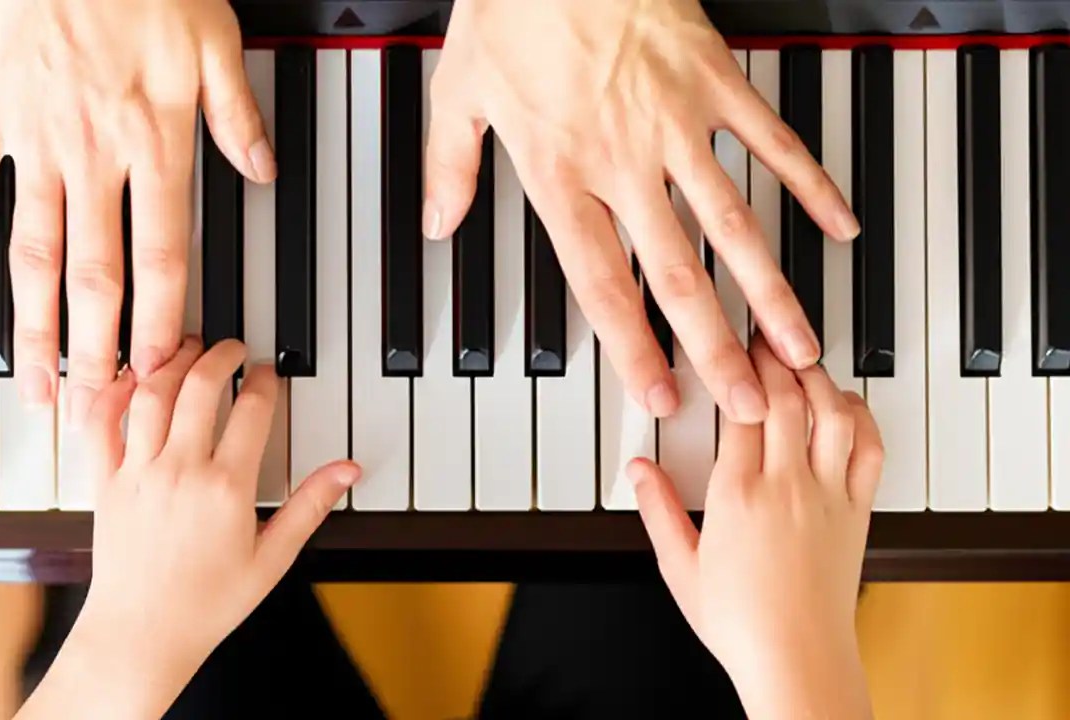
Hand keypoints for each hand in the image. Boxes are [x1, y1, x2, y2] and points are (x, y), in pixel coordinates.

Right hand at [0, 0, 272, 423]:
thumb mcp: (216, 41)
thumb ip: (238, 117)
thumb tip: (262, 175)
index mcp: (156, 142)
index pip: (164, 255)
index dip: (162, 321)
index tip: (159, 371)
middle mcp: (94, 156)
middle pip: (95, 276)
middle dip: (93, 353)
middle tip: (92, 411)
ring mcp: (34, 143)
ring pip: (31, 254)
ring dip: (30, 327)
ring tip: (31, 384)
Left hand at [15, 338, 358, 718]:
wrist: (142, 635)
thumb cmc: (207, 604)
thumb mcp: (273, 558)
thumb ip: (310, 506)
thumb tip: (348, 470)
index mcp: (226, 487)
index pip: (252, 409)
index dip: (264, 380)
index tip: (268, 374)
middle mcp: (181, 471)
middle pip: (200, 385)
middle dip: (221, 355)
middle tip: (233, 349)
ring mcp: (139, 473)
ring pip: (153, 392)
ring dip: (173, 362)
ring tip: (189, 351)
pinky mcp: (105, 482)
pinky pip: (102, 423)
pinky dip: (114, 392)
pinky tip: (132, 378)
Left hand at [426, 0, 858, 421]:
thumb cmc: (514, 4)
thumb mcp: (459, 89)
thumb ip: (452, 166)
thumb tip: (440, 224)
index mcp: (559, 172)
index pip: (600, 283)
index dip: (631, 348)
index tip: (658, 395)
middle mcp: (623, 162)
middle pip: (677, 273)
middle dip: (713, 347)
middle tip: (745, 401)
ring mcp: (676, 125)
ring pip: (733, 224)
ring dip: (770, 291)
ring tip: (800, 345)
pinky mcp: (715, 82)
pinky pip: (773, 140)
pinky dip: (811, 184)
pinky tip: (841, 225)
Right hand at [630, 334, 881, 717]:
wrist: (797, 661)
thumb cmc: (739, 622)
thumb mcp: (679, 566)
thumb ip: (658, 509)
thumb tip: (637, 468)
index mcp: (737, 494)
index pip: (740, 408)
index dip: (734, 369)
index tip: (725, 345)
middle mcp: (787, 486)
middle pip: (788, 398)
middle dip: (774, 358)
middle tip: (759, 337)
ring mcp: (828, 496)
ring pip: (832, 413)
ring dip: (816, 377)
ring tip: (797, 358)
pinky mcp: (857, 511)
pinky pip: (870, 448)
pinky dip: (859, 416)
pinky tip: (843, 402)